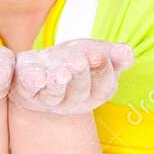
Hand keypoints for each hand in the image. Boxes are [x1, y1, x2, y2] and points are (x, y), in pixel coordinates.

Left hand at [10, 39, 134, 115]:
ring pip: (54, 95)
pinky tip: (36, 76)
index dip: (102, 71)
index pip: (104, 86)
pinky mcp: (26, 93)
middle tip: (79, 61)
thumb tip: (127, 52)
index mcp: (96, 93)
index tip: (99, 55)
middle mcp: (73, 102)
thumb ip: (115, 56)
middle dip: (80, 76)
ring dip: (57, 84)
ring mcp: (49, 100)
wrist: (43, 66)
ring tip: (60, 72)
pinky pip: (29, 91)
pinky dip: (32, 83)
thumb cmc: (77, 60)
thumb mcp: (98, 53)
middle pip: (80, 92)